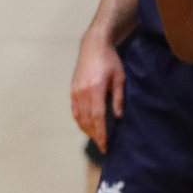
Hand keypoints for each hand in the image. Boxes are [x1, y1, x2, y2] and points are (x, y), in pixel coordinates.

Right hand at [71, 35, 124, 152]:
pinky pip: (74, 111)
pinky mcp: (72, 91)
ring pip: (79, 117)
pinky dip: (80, 121)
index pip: (97, 117)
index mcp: (96, 89)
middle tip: (102, 146)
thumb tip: (119, 117)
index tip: (104, 145)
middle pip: (87, 120)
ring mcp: (75, 92)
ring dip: (86, 130)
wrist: (93, 46)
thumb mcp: (120, 78)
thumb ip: (119, 98)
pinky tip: (86, 126)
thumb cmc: (110, 60)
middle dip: (94, 135)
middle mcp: (83, 93)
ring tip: (95, 138)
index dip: (100, 133)